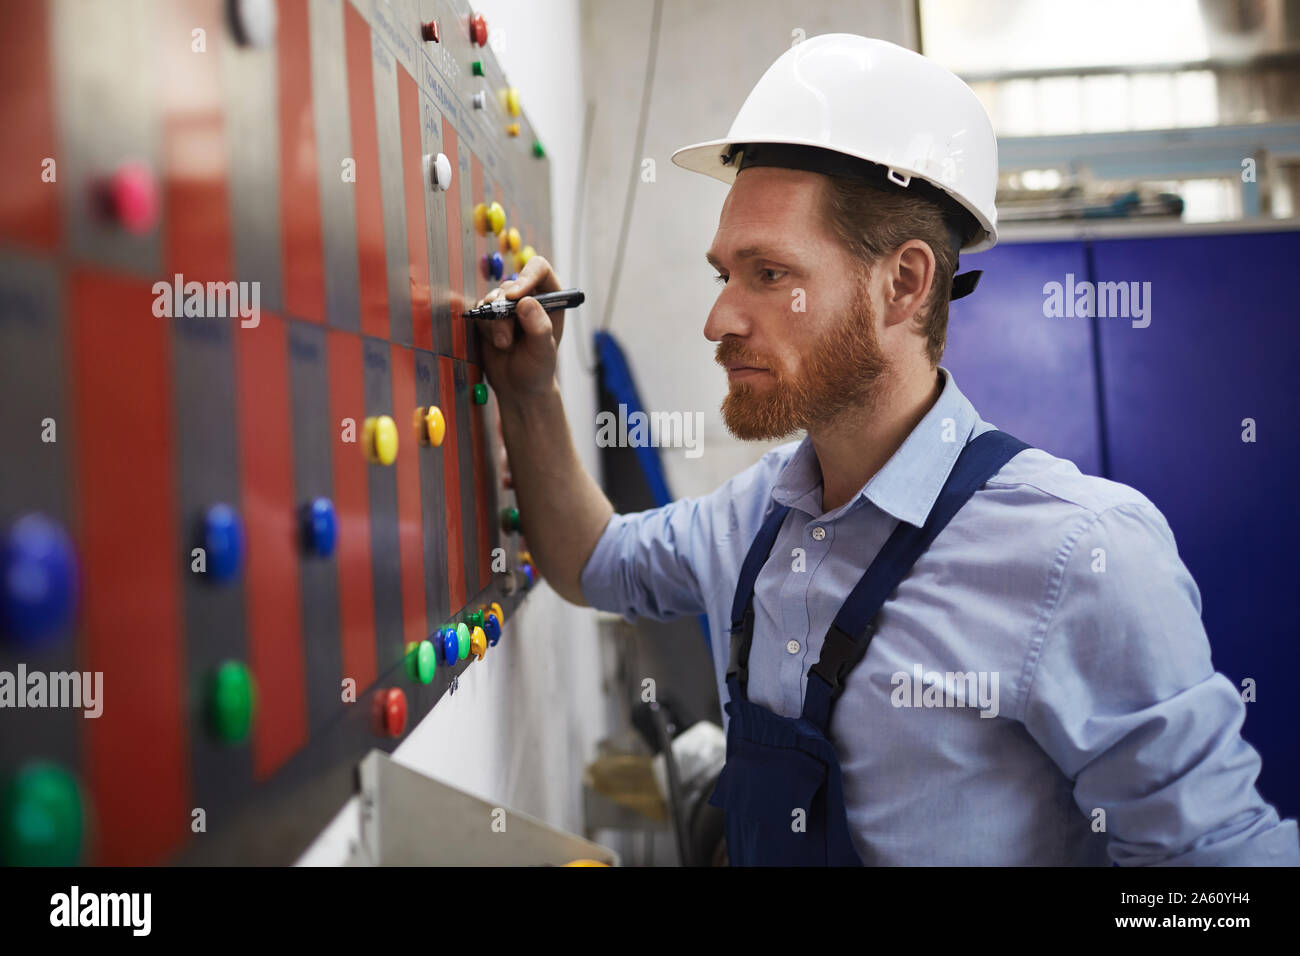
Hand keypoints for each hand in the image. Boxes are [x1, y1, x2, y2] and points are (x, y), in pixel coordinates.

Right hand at [472, 254, 565, 399]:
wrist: (518, 388)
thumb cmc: (537, 369)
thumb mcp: (543, 351)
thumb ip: (538, 327)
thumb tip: (525, 302)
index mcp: (551, 298)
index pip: (539, 269)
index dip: (526, 276)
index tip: (515, 296)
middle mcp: (529, 297)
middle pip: (509, 286)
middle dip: (504, 312)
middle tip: (506, 340)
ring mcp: (508, 306)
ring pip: (492, 299)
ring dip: (494, 324)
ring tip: (505, 346)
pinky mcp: (490, 316)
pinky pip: (480, 311)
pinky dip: (484, 328)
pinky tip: (496, 344)